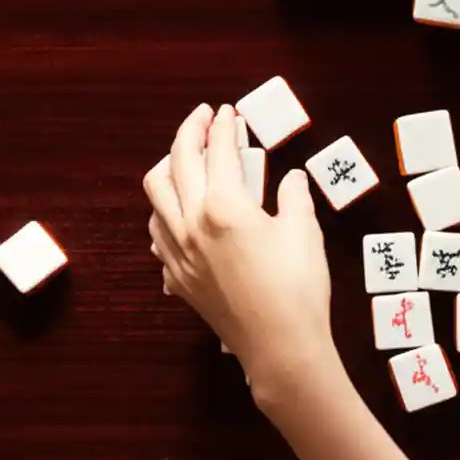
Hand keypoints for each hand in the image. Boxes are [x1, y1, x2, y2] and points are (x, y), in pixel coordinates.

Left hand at [143, 103, 337, 409]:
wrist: (280, 348)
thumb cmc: (298, 289)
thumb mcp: (304, 232)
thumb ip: (293, 197)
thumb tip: (291, 179)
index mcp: (224, 206)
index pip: (217, 151)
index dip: (223, 126)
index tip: (228, 112)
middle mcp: (191, 224)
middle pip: (175, 163)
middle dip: (188, 133)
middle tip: (203, 119)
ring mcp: (178, 253)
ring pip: (155, 198)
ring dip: (168, 171)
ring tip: (187, 163)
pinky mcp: (178, 278)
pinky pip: (158, 235)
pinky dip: (165, 214)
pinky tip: (181, 216)